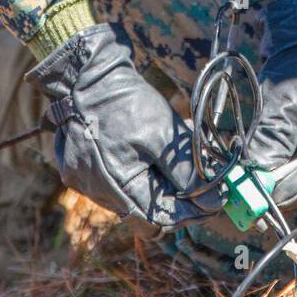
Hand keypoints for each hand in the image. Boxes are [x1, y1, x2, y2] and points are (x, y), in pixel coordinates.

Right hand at [26, 25, 220, 231]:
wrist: (87, 76)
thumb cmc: (125, 103)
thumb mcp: (164, 135)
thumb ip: (186, 173)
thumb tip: (210, 201)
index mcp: (120, 188)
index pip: (163, 219)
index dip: (192, 210)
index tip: (215, 197)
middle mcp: (99, 193)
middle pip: (148, 211)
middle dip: (178, 196)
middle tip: (202, 179)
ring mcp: (88, 183)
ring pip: (134, 196)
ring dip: (160, 183)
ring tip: (177, 160)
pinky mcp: (82, 171)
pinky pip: (118, 182)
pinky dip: (139, 172)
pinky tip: (152, 153)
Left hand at [246, 0, 296, 210]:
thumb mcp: (284, 95)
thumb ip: (274, 132)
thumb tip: (259, 170)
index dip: (289, 187)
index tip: (261, 195)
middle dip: (279, 194)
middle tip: (245, 198)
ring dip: (274, 190)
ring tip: (243, 191)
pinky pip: (293, 176)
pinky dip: (273, 180)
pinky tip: (250, 178)